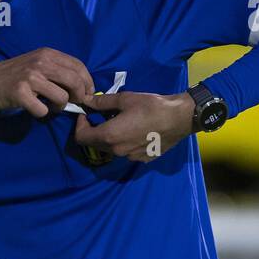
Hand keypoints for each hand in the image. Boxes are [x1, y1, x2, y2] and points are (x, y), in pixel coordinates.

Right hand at [0, 48, 95, 118]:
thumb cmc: (16, 74)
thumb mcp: (37, 63)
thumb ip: (58, 70)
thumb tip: (82, 87)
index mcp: (47, 54)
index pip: (78, 66)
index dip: (88, 82)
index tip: (88, 93)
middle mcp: (40, 63)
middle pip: (74, 81)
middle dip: (80, 96)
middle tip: (75, 103)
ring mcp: (30, 78)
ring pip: (61, 97)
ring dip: (60, 107)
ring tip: (50, 105)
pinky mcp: (21, 93)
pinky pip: (43, 110)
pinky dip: (42, 113)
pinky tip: (36, 108)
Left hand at [75, 91, 195, 162]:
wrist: (180, 118)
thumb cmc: (151, 106)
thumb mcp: (124, 99)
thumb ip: (101, 102)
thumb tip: (86, 101)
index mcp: (109, 136)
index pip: (81, 137)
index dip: (79, 125)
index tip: (85, 114)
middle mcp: (116, 151)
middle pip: (94, 144)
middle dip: (93, 130)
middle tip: (101, 116)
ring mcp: (129, 157)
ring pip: (110, 149)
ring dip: (109, 137)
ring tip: (119, 122)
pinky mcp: (142, 159)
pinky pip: (125, 152)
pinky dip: (123, 143)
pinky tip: (134, 131)